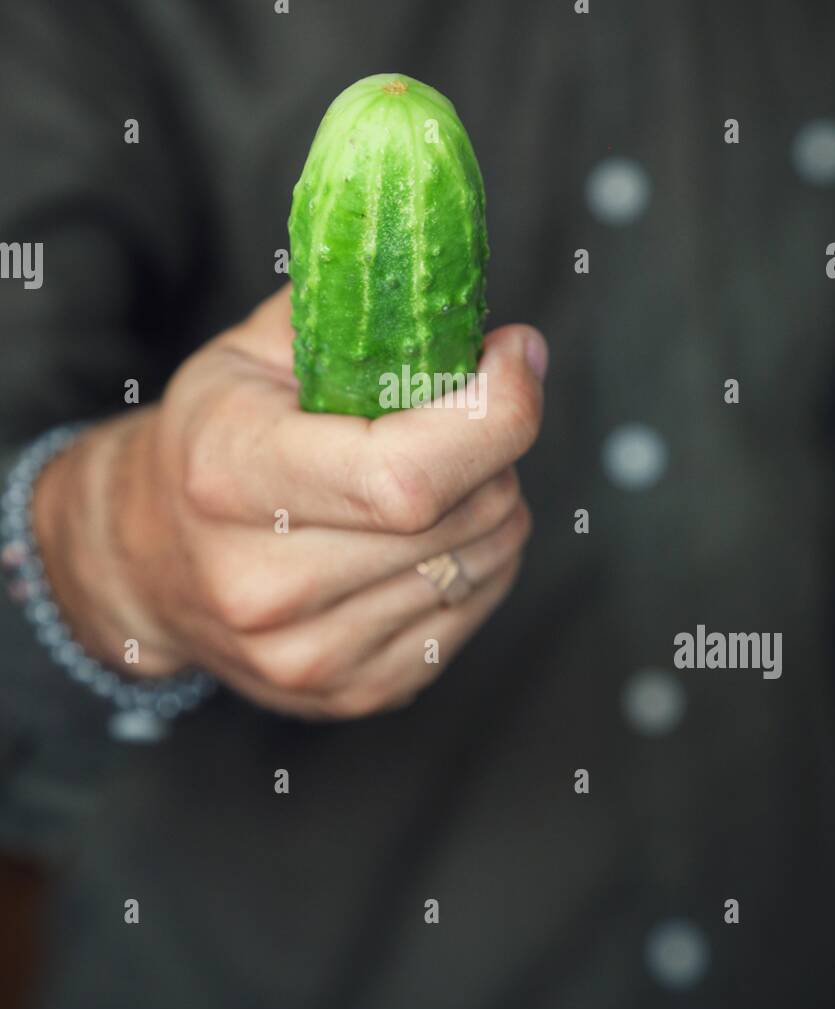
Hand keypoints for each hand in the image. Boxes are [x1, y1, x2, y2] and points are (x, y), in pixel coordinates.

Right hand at [34, 286, 545, 719]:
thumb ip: (360, 315)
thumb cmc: (210, 440)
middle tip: (466, 411)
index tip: (514, 356)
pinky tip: (432, 530)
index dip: (494, 413)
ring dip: (492, 500)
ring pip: (486, 562)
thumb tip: (485, 319)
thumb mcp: (253, 353)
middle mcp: (266, 584)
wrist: (147, 560)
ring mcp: (310, 655)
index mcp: (232, 478)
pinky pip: (475, 610)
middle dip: (496, 446)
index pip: (406, 475)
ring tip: (439, 472)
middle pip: (462, 516)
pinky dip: (479, 558)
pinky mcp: (354, 692)